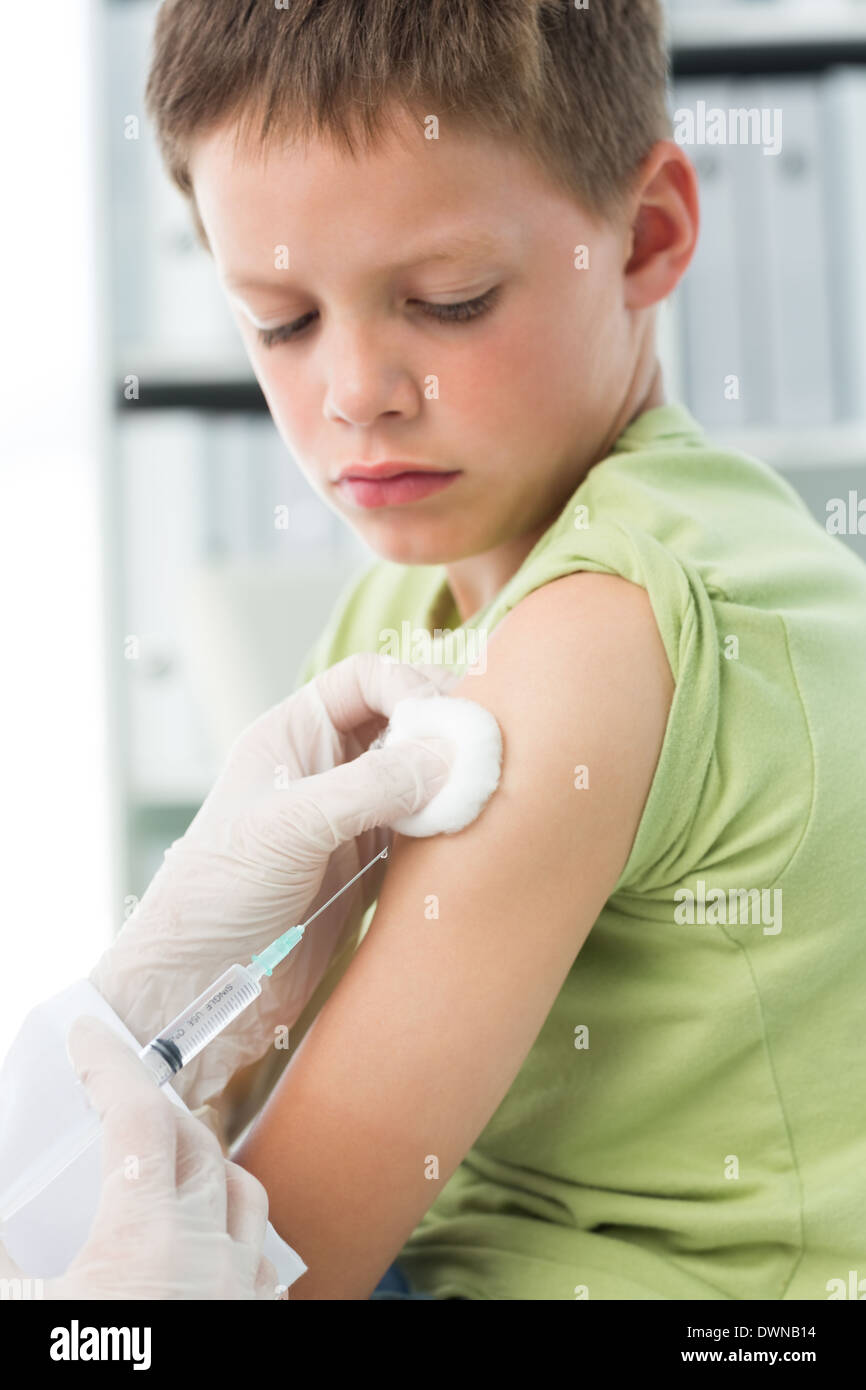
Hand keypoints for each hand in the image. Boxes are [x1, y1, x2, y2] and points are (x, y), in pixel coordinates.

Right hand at [0, 1017, 281, 1300]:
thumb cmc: (74, 1382)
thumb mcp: (20, 1306)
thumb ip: (9, 1248)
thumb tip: (7, 1214)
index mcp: (143, 1240)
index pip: (137, 1118)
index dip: (112, 1067)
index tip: (90, 1037)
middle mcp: (207, 1255)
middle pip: (197, 1145)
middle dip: (157, 1112)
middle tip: (120, 1105)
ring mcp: (241, 1291)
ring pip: (243, 1196)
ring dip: (207, 1168)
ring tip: (169, 1168)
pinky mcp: (257, 1322)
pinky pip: (260, 1256)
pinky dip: (233, 1232)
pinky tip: (206, 1242)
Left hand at [89, 653, 456, 1113]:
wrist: (200, 987)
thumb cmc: (215, 893)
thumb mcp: (288, 827)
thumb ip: (370, 787)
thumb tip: (449, 756)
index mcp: (292, 735)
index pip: (366, 680)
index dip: (410, 688)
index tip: (446, 724)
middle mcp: (325, 768)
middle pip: (402, 722)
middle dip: (444, 729)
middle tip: (485, 751)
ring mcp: (350, 818)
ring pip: (420, 778)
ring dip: (453, 782)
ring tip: (486, 792)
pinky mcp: (369, 868)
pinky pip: (424, 832)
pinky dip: (450, 829)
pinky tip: (471, 836)